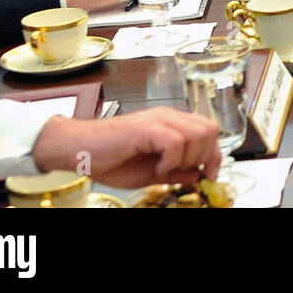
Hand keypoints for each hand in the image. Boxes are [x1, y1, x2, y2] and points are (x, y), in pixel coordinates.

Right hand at [32, 108, 222, 186]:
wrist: (77, 149)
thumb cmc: (109, 159)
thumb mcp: (150, 172)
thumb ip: (177, 171)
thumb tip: (200, 174)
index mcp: (172, 124)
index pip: (210, 131)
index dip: (215, 155)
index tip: (209, 176)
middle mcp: (169, 117)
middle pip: (210, 129)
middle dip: (205, 156)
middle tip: (184, 173)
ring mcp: (158, 119)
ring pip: (198, 133)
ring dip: (188, 158)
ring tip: (166, 170)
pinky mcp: (145, 128)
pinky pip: (175, 142)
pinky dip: (171, 160)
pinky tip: (157, 169)